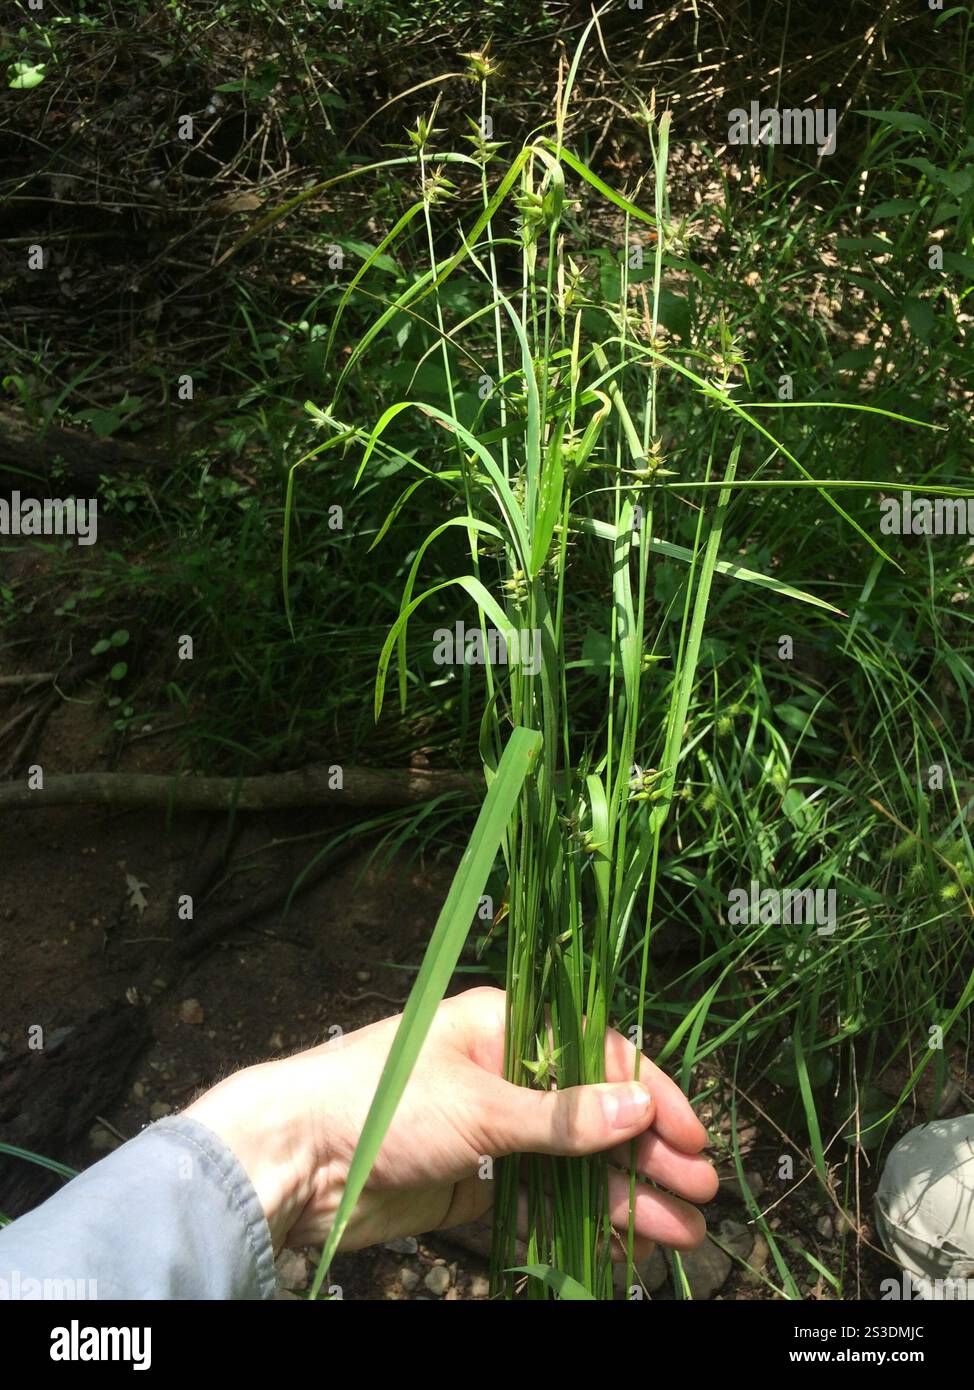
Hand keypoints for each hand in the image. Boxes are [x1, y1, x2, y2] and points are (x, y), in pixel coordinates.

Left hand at [184, 986, 717, 1260]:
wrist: (291, 1159)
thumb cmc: (380, 1102)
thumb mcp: (479, 1103)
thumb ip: (562, 1116)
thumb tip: (640, 1109)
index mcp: (505, 1024)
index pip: (598, 1054)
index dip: (649, 1096)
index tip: (692, 1140)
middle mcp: (503, 1071)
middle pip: (591, 1114)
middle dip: (645, 1155)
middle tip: (698, 1196)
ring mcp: (488, 1130)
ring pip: (570, 1162)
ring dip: (620, 1195)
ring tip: (677, 1233)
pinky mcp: (470, 1183)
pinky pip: (536, 1200)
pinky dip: (575, 1220)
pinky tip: (618, 1243)